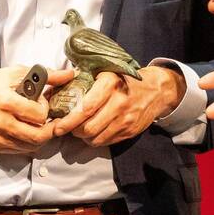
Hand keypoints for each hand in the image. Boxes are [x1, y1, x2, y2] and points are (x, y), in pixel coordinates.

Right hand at [0, 64, 74, 154]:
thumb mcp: (15, 73)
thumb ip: (46, 75)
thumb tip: (69, 75)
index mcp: (6, 101)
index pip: (39, 115)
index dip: (45, 109)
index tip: (41, 103)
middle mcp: (1, 122)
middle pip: (38, 136)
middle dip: (50, 129)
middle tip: (51, 122)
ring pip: (30, 146)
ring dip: (40, 137)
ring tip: (38, 125)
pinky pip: (19, 150)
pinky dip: (28, 143)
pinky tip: (26, 131)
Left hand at [51, 65, 185, 147]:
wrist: (156, 90)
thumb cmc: (125, 79)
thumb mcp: (106, 72)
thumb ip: (86, 81)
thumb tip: (58, 90)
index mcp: (110, 85)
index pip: (85, 108)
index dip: (69, 120)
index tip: (58, 126)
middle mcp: (118, 103)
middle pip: (88, 128)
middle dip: (74, 130)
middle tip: (68, 127)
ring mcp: (126, 120)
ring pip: (95, 138)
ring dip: (84, 137)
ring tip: (81, 129)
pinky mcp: (130, 131)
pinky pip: (106, 142)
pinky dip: (96, 140)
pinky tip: (95, 131)